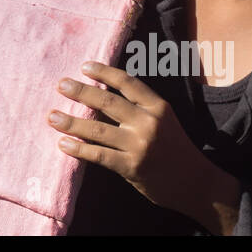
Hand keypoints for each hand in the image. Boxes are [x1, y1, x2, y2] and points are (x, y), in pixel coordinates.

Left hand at [49, 61, 239, 232]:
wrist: (198, 184)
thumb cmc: (177, 150)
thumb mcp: (165, 121)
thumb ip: (140, 109)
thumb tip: (101, 96)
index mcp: (158, 106)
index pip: (127, 82)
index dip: (104, 72)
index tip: (84, 66)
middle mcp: (149, 122)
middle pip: (108, 102)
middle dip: (81, 92)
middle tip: (61, 84)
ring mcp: (140, 145)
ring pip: (98, 129)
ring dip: (72, 122)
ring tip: (52, 116)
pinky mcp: (132, 167)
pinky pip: (99, 155)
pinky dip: (79, 149)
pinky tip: (63, 143)